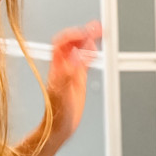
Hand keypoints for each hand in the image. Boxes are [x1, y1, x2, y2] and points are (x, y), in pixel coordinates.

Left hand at [43, 20, 100, 148]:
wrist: (59, 127)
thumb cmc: (57, 114)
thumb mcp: (63, 93)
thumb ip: (69, 75)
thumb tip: (77, 57)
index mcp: (57, 67)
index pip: (62, 43)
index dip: (73, 35)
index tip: (86, 33)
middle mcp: (63, 67)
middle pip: (71, 42)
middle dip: (83, 32)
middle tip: (96, 27)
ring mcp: (71, 72)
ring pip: (78, 50)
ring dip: (87, 39)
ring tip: (98, 31)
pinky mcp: (78, 79)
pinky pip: (84, 61)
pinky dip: (91, 53)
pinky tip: (96, 49)